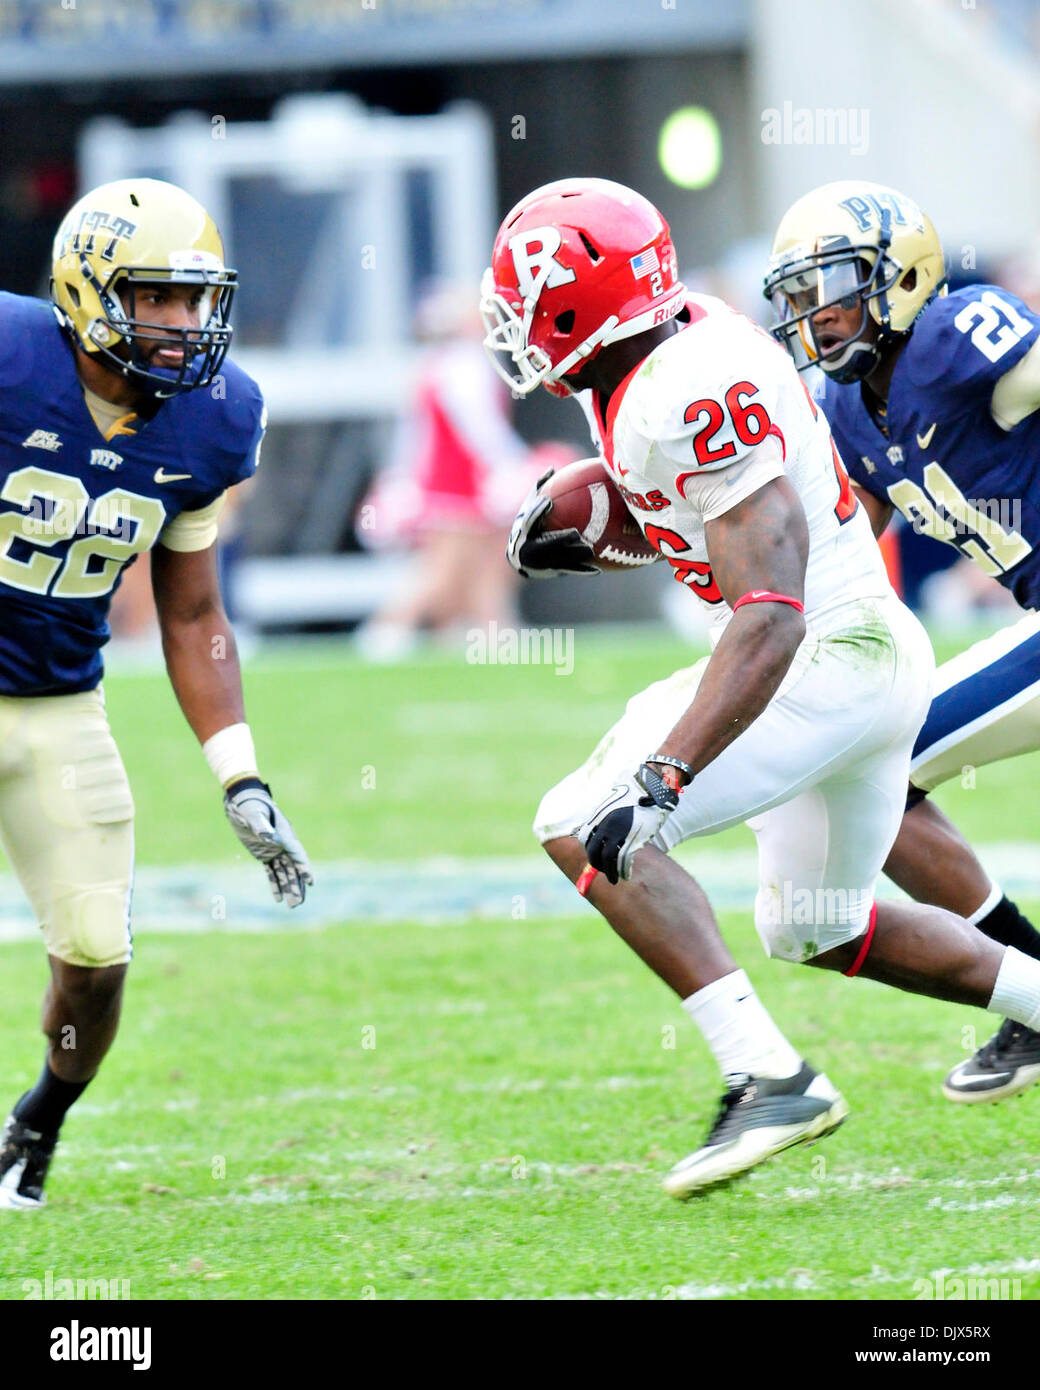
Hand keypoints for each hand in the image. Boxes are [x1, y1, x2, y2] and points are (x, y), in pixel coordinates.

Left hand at [224, 778, 313, 907]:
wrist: (241, 801)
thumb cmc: (250, 805)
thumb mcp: (254, 815)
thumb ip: (261, 826)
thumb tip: (268, 837)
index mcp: (284, 835)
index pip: (297, 855)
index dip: (304, 868)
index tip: (311, 881)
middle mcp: (283, 844)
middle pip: (294, 868)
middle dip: (297, 886)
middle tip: (299, 903)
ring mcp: (274, 850)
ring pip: (285, 873)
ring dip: (288, 888)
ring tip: (292, 905)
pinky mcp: (264, 854)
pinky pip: (272, 872)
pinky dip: (275, 884)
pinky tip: (278, 898)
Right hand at [506, 468, 598, 578]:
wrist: (520, 557)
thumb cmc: (528, 526)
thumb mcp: (529, 508)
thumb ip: (539, 490)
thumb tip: (551, 468)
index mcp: (523, 532)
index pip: (528, 520)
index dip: (536, 511)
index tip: (548, 502)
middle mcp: (529, 550)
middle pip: (546, 545)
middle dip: (559, 540)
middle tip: (575, 533)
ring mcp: (540, 564)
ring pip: (559, 560)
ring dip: (574, 556)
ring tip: (590, 551)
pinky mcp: (551, 573)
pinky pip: (568, 571)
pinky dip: (582, 570)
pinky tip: (597, 569)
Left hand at [575, 763, 680, 884]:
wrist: (651, 787)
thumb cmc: (636, 794)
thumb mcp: (615, 803)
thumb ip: (608, 817)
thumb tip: (605, 829)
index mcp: (599, 816)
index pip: (585, 839)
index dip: (590, 852)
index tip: (595, 858)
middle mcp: (605, 824)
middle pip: (594, 852)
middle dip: (598, 865)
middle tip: (604, 872)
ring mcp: (618, 831)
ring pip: (608, 859)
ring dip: (610, 872)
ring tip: (615, 879)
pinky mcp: (633, 836)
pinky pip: (623, 859)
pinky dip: (623, 869)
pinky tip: (625, 874)